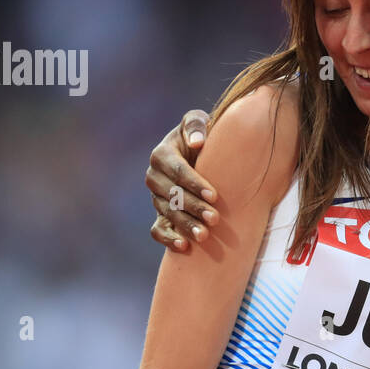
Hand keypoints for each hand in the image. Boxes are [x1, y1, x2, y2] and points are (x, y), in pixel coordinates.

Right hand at [146, 109, 215, 250]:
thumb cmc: (203, 136)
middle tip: (215, 218)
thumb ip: (196, 126)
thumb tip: (196, 143)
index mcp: (161, 154)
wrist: (201, 155)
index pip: (177, 171)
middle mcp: (154, 177)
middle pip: (173, 195)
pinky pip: (157, 229)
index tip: (214, 195)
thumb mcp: (199, 122)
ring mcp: (156, 197)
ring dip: (186, 225)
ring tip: (204, 236)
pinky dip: (168, 238)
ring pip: (168, 213)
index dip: (195, 183)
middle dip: (194, 207)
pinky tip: (184, 246)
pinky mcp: (160, 215)